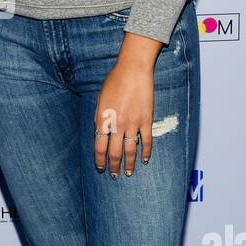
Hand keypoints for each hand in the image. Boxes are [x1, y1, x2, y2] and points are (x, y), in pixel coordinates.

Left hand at [93, 37, 159, 176]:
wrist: (133, 70)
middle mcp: (117, 124)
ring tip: (128, 173)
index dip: (99, 160)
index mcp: (103, 119)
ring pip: (130, 151)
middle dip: (113, 166)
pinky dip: (146, 152)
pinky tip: (145, 160)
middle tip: (114, 175)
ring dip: (128, 164)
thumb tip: (99, 131)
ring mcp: (132, 123)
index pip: (99, 146)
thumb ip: (99, 117)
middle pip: (114, 152)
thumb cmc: (114, 81)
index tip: (100, 167)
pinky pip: (146, 141)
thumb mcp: (100, 98)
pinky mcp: (146, 120)